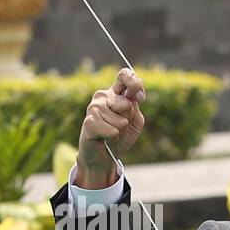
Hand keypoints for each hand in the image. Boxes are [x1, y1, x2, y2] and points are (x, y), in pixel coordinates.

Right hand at [76, 67, 145, 188]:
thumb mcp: (135, 121)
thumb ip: (135, 107)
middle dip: (128, 118)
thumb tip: (131, 98)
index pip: (124, 75)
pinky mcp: (89, 121)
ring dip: (120, 129)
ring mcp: (94, 107)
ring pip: (120, 119)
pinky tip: (104, 137)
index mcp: (116, 93)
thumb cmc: (120, 136)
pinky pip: (111, 130)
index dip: (134, 83)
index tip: (140, 98)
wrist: (104, 155)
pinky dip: (113, 136)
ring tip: (111, 132)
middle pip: (126, 103)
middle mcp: (103, 96)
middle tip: (120, 125)